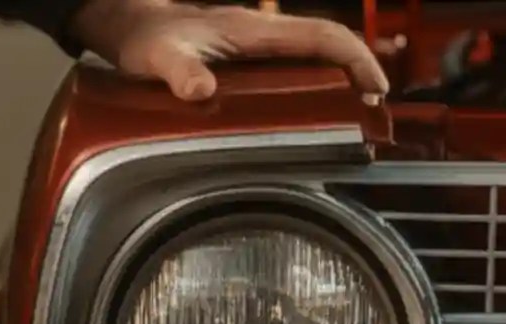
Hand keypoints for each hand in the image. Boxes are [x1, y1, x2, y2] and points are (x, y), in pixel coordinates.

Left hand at [71, 0, 388, 101]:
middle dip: (359, 71)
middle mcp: (263, 35)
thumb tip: (201, 90)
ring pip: (314, 56)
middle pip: (327, 44)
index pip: (322, 34)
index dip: (355, 57)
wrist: (128, 27)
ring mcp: (258, 47)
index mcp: (254, 31)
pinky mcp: (249, 62)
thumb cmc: (145, 39)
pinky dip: (317, 85)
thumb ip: (179, 72)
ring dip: (342, 79)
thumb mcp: (157, 57)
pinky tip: (318, 112)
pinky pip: (295, 68)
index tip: (376, 86)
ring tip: (359, 114)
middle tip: (376, 108)